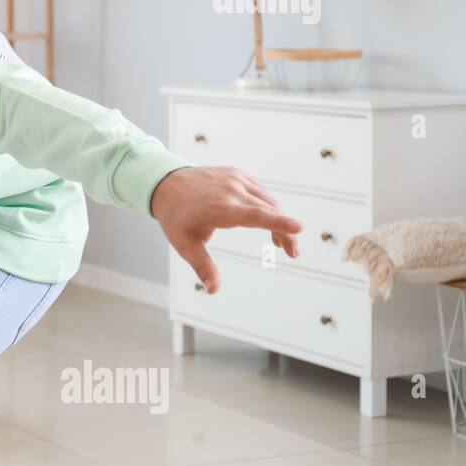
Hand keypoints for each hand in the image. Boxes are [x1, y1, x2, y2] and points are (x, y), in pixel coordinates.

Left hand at [149, 166, 301, 294]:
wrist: (166, 184)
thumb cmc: (176, 217)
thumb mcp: (185, 245)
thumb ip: (203, 267)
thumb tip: (213, 291)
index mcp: (219, 208)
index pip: (254, 216)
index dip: (278, 222)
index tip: (299, 227)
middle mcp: (230, 191)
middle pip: (269, 212)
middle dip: (285, 232)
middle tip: (293, 253)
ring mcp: (235, 179)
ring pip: (268, 202)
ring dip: (278, 220)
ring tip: (279, 243)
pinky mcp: (238, 174)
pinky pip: (260, 192)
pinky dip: (267, 207)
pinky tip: (265, 221)